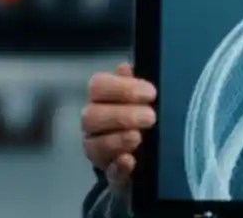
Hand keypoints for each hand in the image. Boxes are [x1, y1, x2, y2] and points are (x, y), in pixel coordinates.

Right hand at [82, 62, 157, 194]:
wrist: (147, 156)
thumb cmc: (142, 116)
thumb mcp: (142, 97)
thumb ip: (133, 83)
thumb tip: (125, 67)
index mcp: (100, 99)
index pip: (98, 86)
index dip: (122, 88)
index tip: (150, 93)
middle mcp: (93, 124)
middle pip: (92, 116)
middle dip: (122, 115)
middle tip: (151, 116)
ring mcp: (98, 151)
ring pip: (94, 145)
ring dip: (116, 139)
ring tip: (139, 137)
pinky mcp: (112, 175)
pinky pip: (108, 173)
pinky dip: (119, 167)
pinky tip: (129, 161)